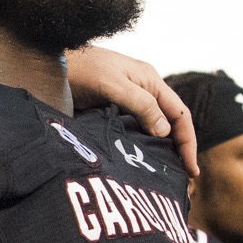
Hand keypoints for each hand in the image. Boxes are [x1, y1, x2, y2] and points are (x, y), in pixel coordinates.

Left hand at [65, 46, 196, 177]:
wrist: (51, 62)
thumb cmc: (82, 69)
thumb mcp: (113, 85)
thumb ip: (140, 105)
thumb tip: (165, 131)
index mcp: (151, 81)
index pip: (180, 114)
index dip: (188, 142)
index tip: (191, 169)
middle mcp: (144, 90)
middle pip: (171, 123)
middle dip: (180, 149)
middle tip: (183, 179)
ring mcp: (128, 101)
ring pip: (154, 129)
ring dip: (162, 150)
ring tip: (166, 175)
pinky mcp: (112, 111)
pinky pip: (135, 131)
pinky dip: (143, 147)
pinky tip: (141, 163)